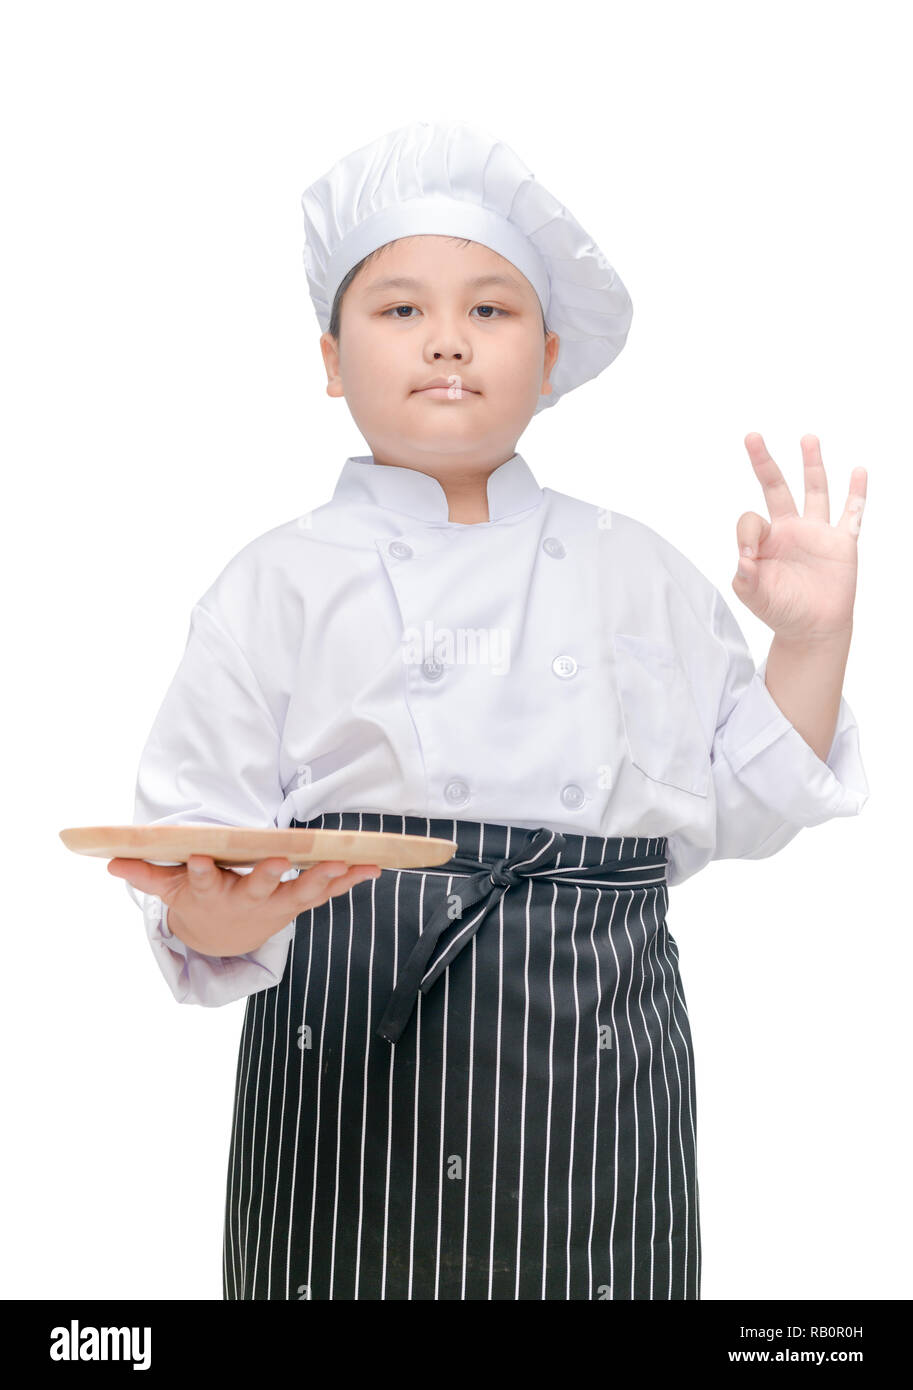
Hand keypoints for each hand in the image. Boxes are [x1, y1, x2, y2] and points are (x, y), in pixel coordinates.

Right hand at [107, 854, 381, 956]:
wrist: (223, 938)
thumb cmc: (197, 900)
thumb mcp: (169, 889)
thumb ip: (146, 874)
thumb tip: (110, 862)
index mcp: (210, 893)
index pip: (200, 881)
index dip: (200, 871)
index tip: (199, 857)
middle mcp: (245, 901)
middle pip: (258, 888)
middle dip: (269, 875)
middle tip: (282, 861)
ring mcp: (275, 905)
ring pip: (301, 892)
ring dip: (323, 878)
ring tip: (345, 863)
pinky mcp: (299, 904)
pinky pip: (327, 892)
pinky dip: (349, 881)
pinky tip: (373, 867)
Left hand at [732, 433, 866, 641]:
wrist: (812, 629)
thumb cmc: (780, 610)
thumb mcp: (753, 596)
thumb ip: (745, 578)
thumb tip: (744, 558)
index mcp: (766, 540)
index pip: (751, 519)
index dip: (746, 533)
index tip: (747, 556)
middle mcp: (790, 529)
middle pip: (776, 487)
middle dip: (764, 463)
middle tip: (752, 437)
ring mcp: (817, 533)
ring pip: (814, 491)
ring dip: (811, 465)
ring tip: (807, 438)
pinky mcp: (842, 543)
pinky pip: (851, 514)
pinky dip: (856, 493)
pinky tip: (858, 471)